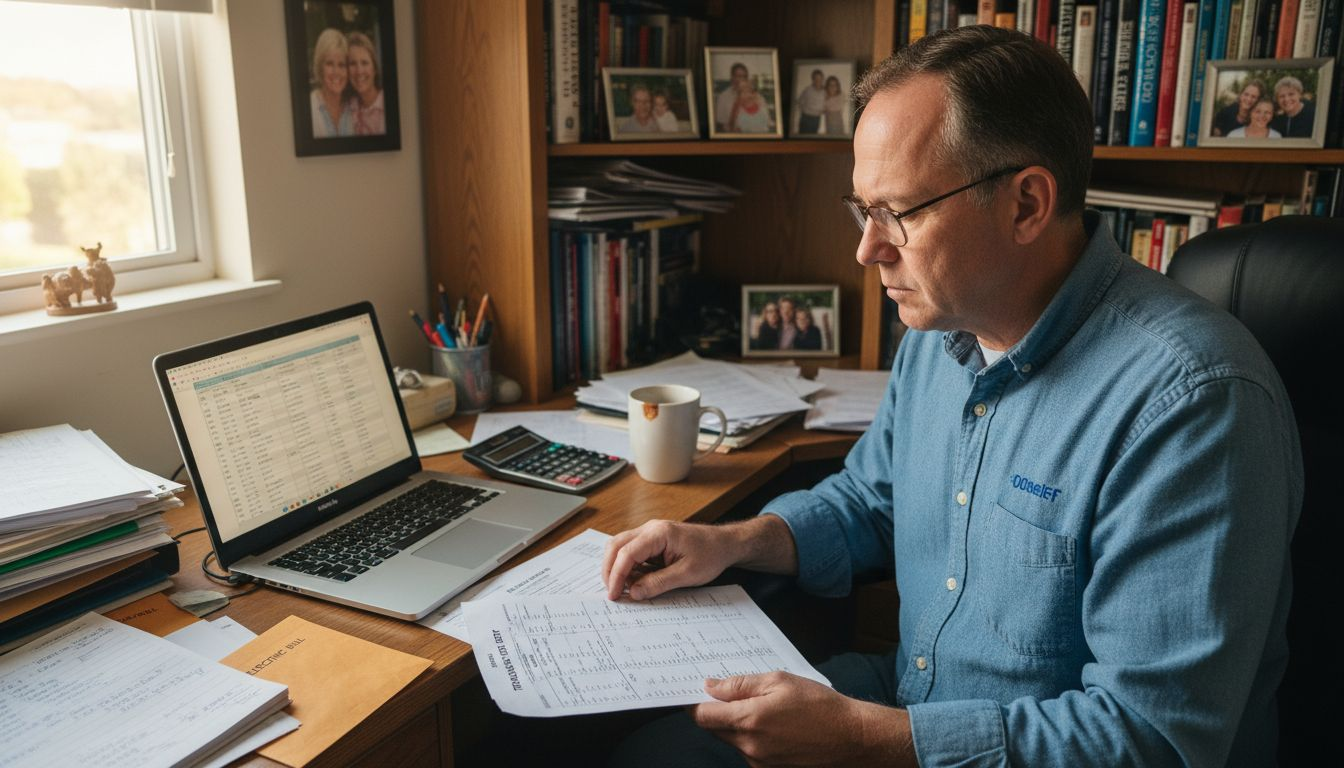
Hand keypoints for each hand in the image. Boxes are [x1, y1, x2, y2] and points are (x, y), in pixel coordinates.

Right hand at [601, 520, 737, 600]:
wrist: (724, 543)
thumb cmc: (710, 555)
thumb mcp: (687, 574)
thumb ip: (658, 583)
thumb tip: (633, 593)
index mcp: (659, 533)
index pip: (627, 553)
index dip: (616, 575)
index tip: (614, 595)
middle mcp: (650, 528)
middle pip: (616, 545)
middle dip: (610, 570)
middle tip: (612, 593)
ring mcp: (650, 533)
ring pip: (620, 547)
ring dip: (617, 568)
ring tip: (624, 589)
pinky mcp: (652, 541)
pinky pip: (631, 551)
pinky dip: (627, 567)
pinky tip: (634, 581)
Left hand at [690, 672, 914, 767]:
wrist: (850, 737)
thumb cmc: (818, 704)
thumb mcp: (779, 681)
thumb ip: (740, 685)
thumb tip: (711, 687)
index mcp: (749, 720)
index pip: (703, 716)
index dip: (694, 702)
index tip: (694, 691)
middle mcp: (749, 745)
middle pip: (714, 728)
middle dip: (716, 711)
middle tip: (729, 693)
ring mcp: (759, 760)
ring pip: (731, 739)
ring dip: (735, 723)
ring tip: (761, 706)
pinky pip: (748, 749)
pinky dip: (751, 735)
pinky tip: (772, 723)